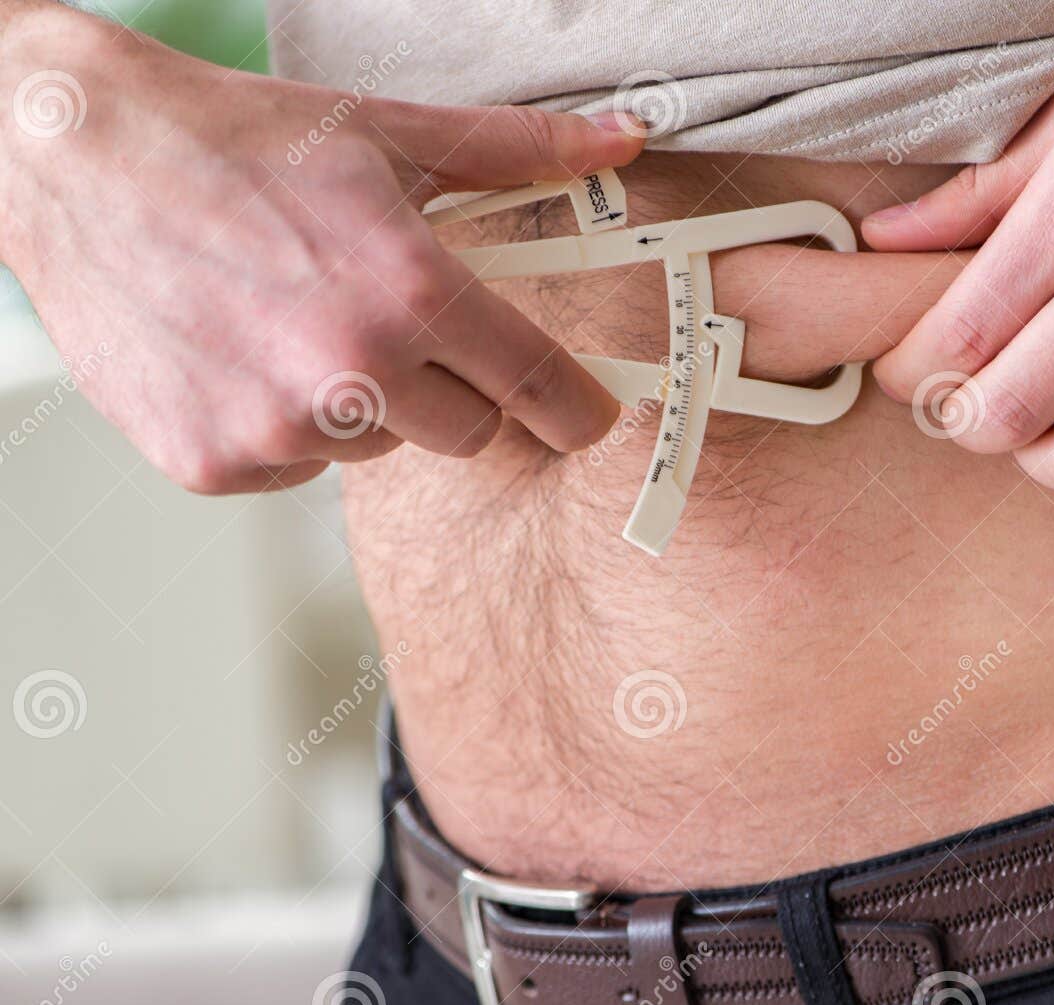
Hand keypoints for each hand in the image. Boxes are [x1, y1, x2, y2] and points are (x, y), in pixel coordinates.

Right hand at [0, 2, 641, 493]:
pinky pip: (298, 466)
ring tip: (300, 323)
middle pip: (471, 434)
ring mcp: (278, 427)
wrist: (72, 158)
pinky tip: (243, 354)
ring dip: (364, 404)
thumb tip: (626, 140)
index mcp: (411, 292)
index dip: (578, 410)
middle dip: (456, 390)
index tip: (584, 415)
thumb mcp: (391, 134)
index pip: (541, 390)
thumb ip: (519, 153)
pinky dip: (286, 425)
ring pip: (381, 449)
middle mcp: (351, 372)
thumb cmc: (237, 141)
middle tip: (398, 325)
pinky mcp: (216, 462)